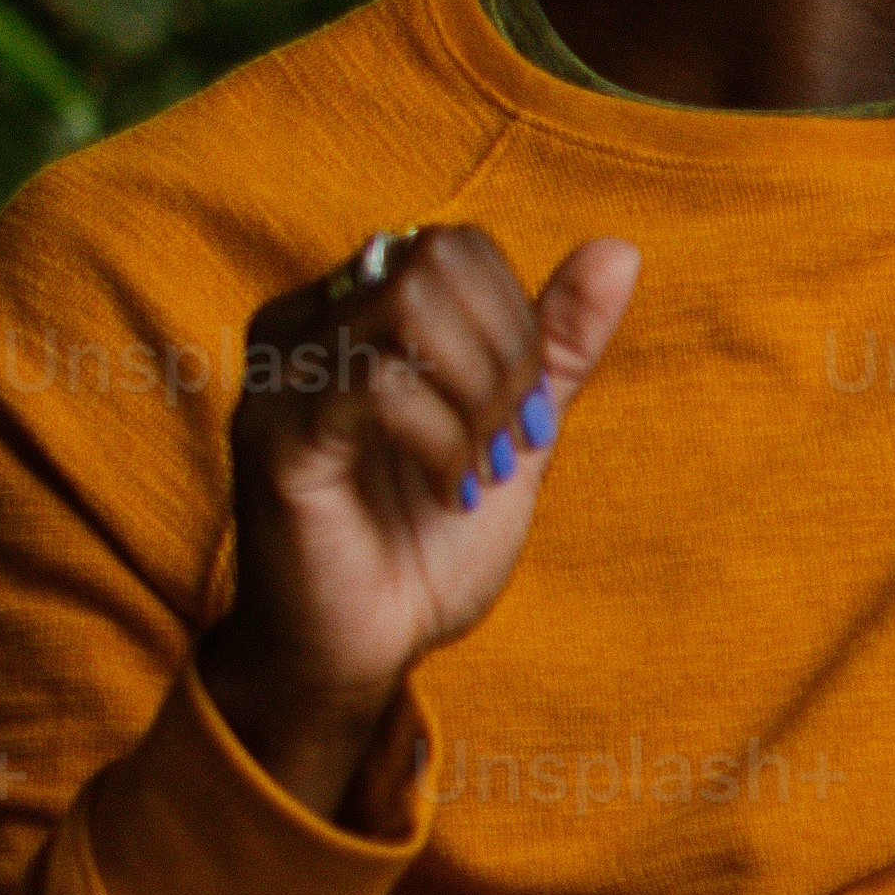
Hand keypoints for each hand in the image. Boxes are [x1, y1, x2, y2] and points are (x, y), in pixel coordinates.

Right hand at [195, 226, 645, 818]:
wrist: (360, 648)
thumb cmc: (424, 540)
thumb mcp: (515, 429)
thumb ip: (558, 345)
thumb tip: (619, 251)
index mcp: (352, 313)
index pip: (456, 246)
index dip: (519, 321)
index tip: (529, 417)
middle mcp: (302, 326)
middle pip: (435, 259)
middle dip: (504, 353)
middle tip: (509, 443)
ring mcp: (280, 376)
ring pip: (409, 307)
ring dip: (476, 395)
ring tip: (478, 468)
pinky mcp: (275, 436)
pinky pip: (379, 386)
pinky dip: (443, 440)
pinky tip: (447, 492)